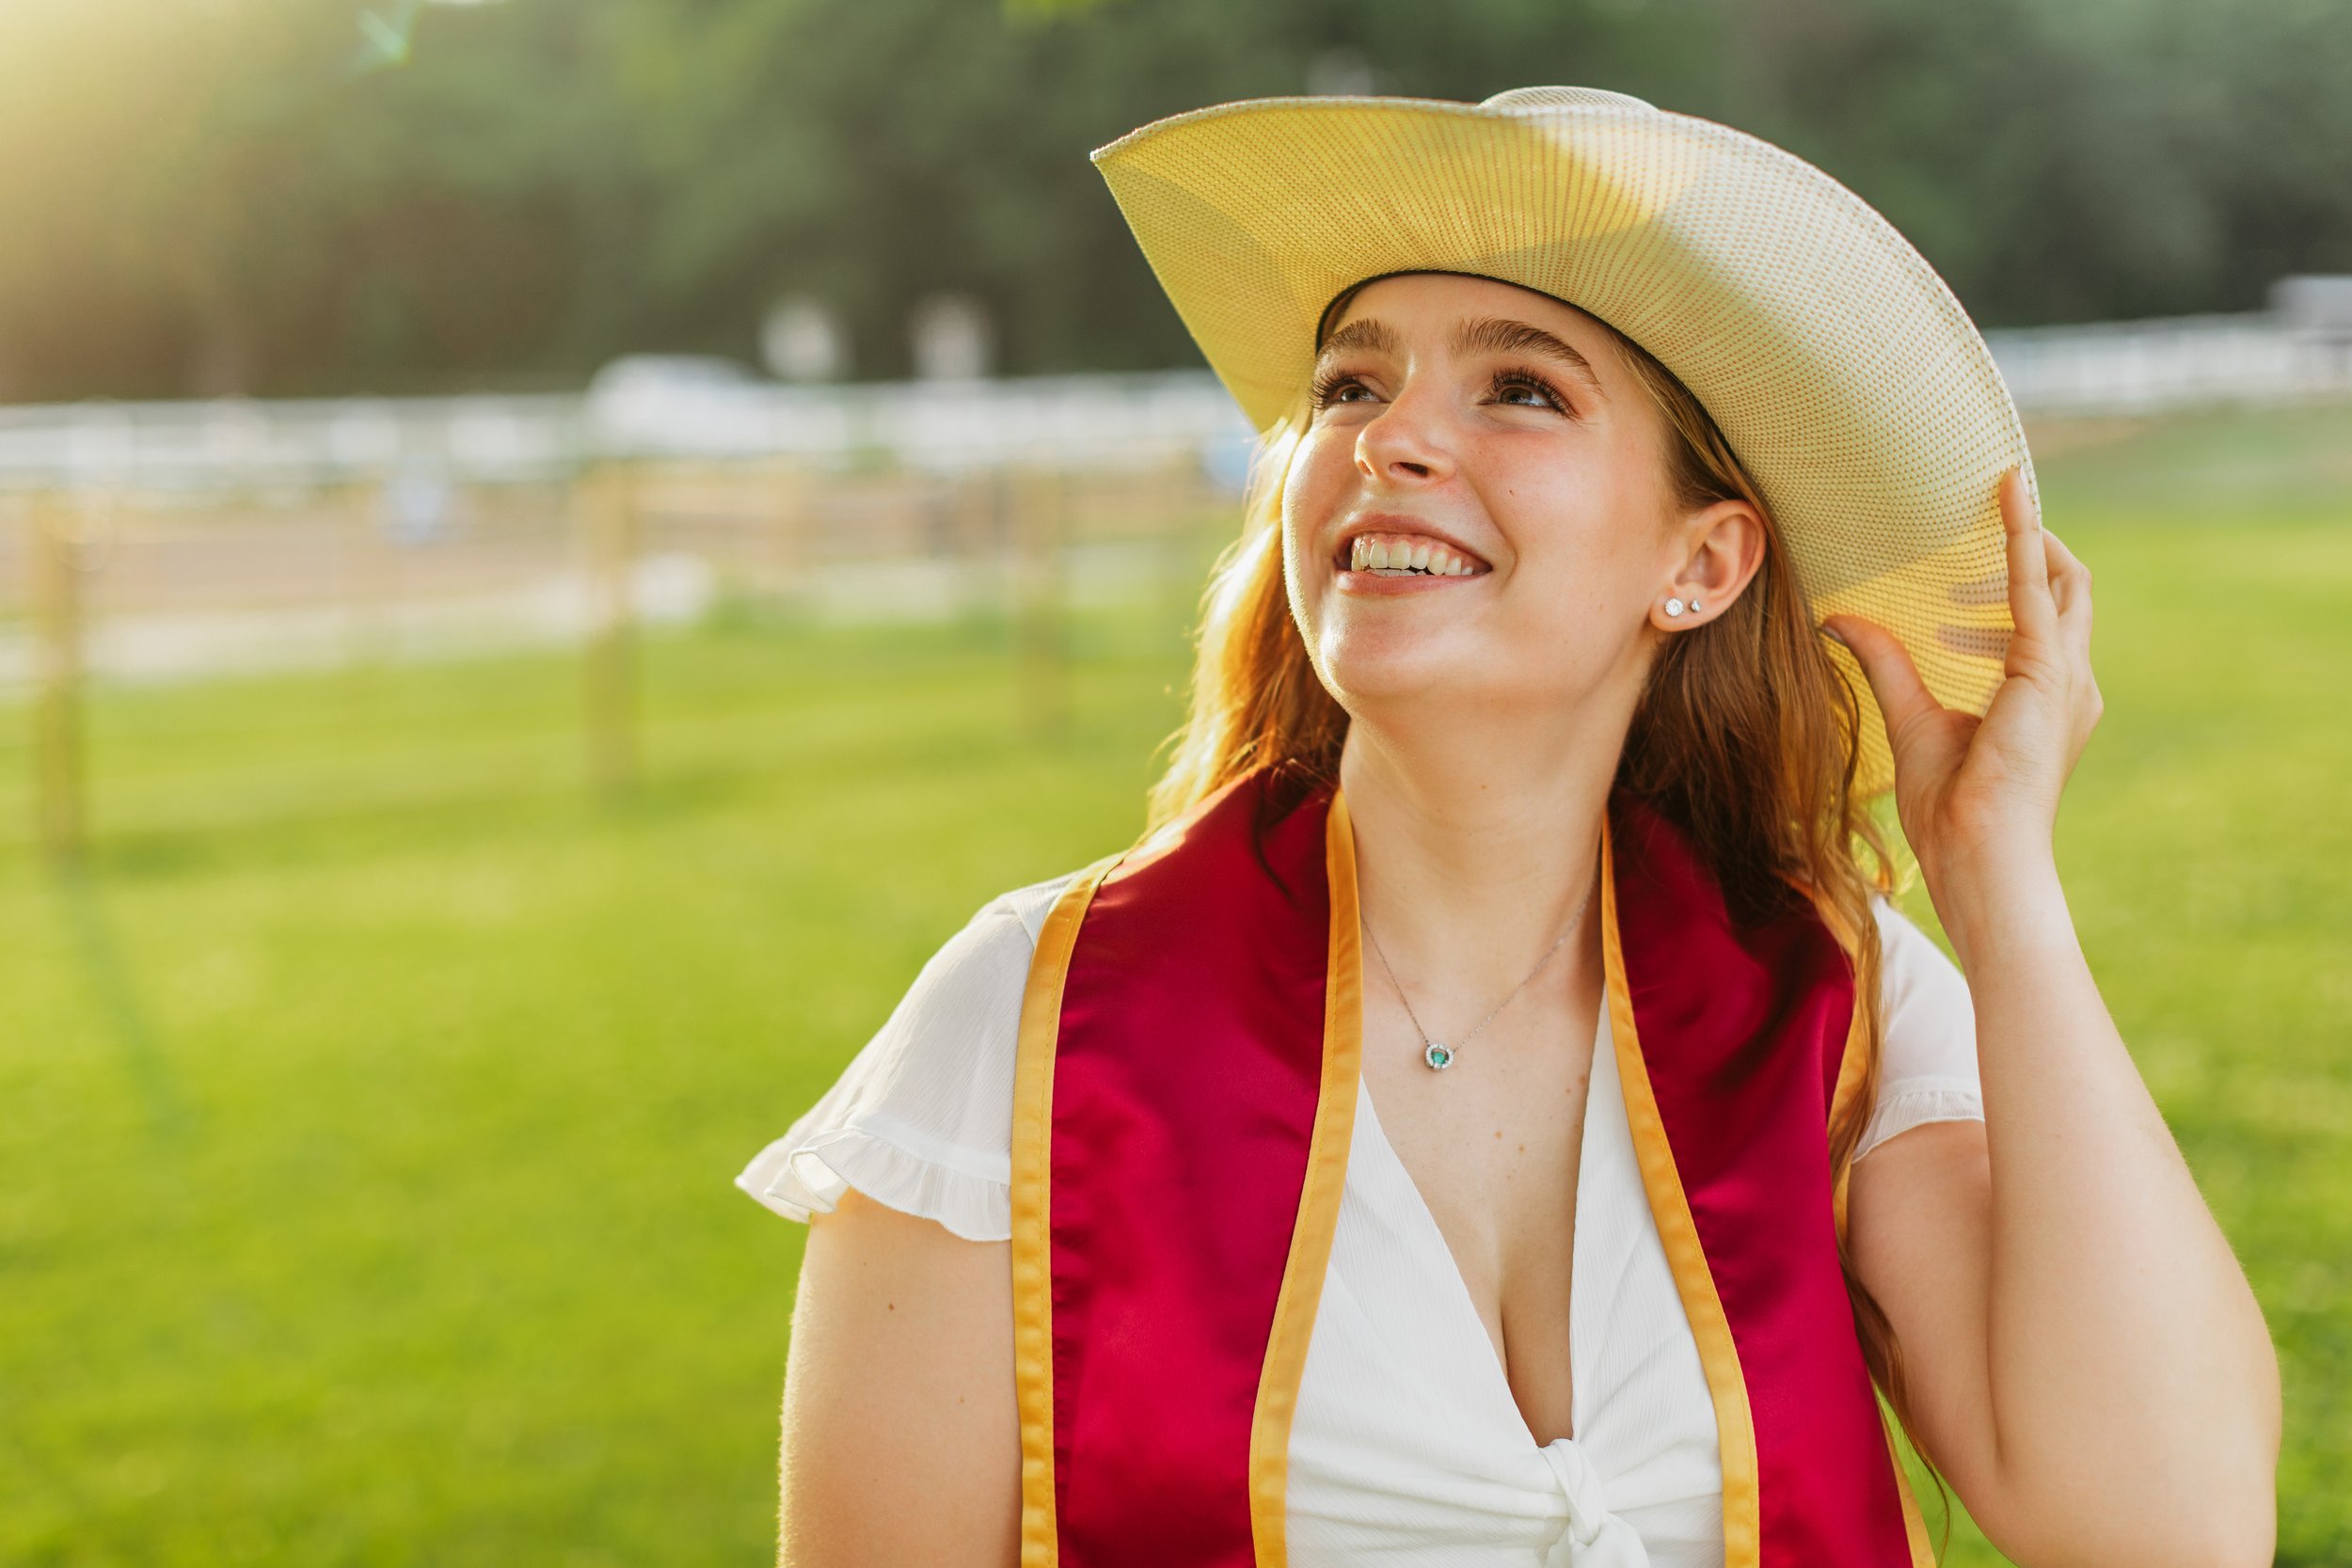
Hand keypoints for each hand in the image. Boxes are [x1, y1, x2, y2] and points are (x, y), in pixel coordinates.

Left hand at [1823, 466, 2100, 887]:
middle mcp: (2068, 681)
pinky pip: (2036, 590)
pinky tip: (2007, 499)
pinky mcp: (2049, 674)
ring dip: (2024, 538)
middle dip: (2033, 541)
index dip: (2025, 564)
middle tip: (1991, 498)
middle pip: (2067, 587)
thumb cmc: (1951, 807)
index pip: (2045, 612)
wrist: (1978, 855)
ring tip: (1983, 513)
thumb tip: (1841, 619)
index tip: (1989, 523)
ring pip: (2063, 579)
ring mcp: (2067, 677)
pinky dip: (2023, 540)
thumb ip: (1887, 662)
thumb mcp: (1910, 717)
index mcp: (2045, 694)